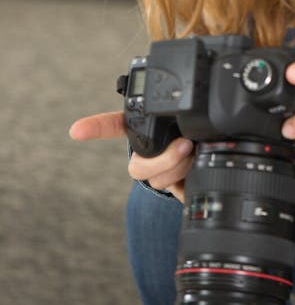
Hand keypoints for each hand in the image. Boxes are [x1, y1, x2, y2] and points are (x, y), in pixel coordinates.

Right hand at [69, 112, 193, 203]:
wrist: (209, 152)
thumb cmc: (196, 129)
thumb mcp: (189, 117)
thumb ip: (183, 112)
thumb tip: (190, 115)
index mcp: (144, 126)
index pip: (112, 125)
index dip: (95, 127)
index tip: (76, 130)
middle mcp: (145, 151)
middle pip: (137, 166)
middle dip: (163, 159)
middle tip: (185, 145)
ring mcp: (157, 172)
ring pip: (157, 181)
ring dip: (180, 168)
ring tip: (195, 153)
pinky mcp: (173, 188)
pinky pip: (176, 192)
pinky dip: (187, 185)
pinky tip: (193, 175)